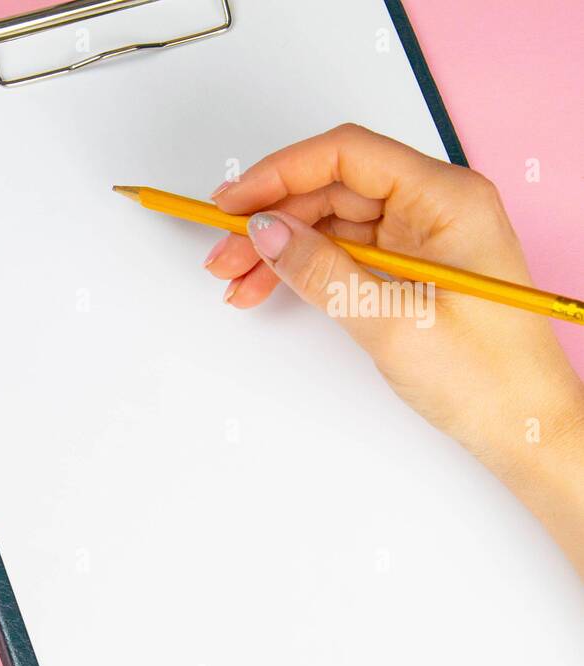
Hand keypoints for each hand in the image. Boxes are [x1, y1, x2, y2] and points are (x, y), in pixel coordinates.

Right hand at [205, 123, 583, 578]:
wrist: (526, 427)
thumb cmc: (488, 378)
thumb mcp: (390, 323)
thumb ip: (322, 271)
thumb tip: (266, 232)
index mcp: (447, 198)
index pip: (347, 155)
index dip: (280, 173)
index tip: (232, 203)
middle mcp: (436, 206)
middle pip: (331, 187)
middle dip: (271, 218)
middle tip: (223, 254)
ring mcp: (422, 235)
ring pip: (330, 220)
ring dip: (279, 246)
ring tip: (235, 282)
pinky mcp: (411, 266)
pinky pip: (344, 250)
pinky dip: (303, 266)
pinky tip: (269, 286)